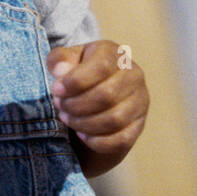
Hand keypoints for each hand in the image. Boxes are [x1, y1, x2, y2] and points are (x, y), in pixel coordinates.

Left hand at [45, 40, 148, 164]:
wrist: (97, 92)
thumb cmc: (80, 73)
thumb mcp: (66, 60)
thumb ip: (59, 60)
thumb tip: (61, 71)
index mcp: (115, 54)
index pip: (100, 67)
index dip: (75, 82)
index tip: (56, 90)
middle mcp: (133, 75)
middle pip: (107, 96)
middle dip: (76, 105)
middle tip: (60, 106)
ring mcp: (140, 101)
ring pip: (114, 120)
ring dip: (84, 123)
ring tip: (67, 119)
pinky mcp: (139, 125)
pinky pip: (121, 140)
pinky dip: (97, 141)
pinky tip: (82, 134)